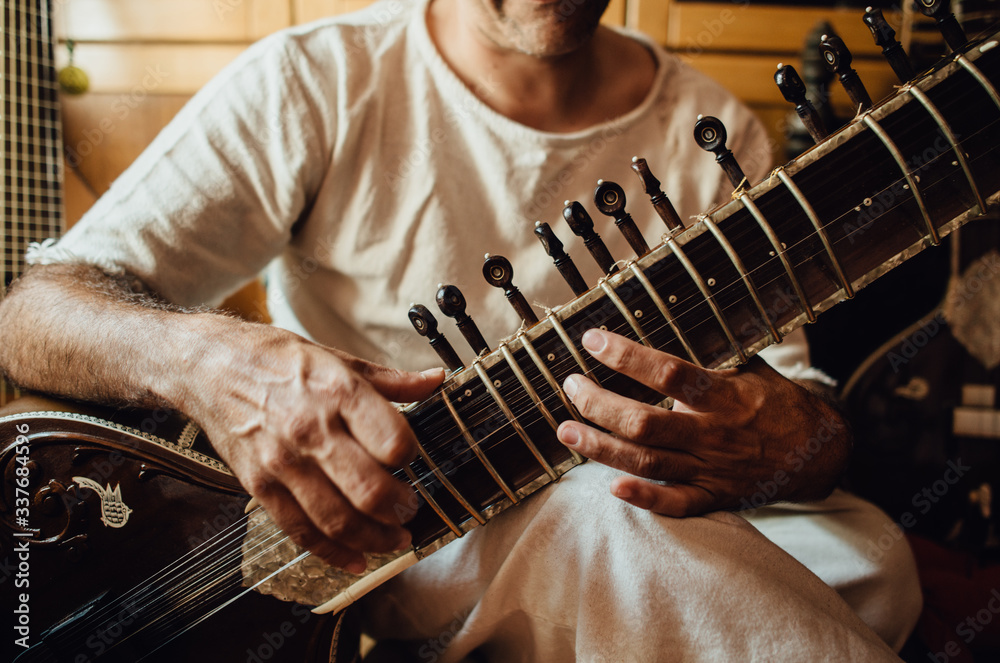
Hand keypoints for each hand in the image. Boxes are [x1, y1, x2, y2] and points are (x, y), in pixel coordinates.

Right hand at [187, 325, 443, 572]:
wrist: (206, 364)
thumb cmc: (274, 358)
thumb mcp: (337, 357)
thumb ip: (390, 380)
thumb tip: (435, 380)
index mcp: (337, 392)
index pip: (393, 441)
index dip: (414, 457)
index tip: (416, 460)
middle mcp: (311, 430)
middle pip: (369, 490)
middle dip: (400, 509)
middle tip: (411, 510)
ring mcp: (283, 463)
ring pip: (338, 520)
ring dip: (374, 539)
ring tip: (394, 539)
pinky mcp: (260, 486)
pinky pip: (301, 531)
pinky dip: (332, 553)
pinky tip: (356, 559)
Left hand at [556, 329, 849, 515]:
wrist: (818, 453)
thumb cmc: (775, 401)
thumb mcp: (751, 366)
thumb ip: (712, 351)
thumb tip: (669, 312)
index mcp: (723, 394)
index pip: (668, 372)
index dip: (626, 356)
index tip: (593, 340)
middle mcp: (713, 433)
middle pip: (645, 423)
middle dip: (599, 405)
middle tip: (571, 386)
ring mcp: (712, 469)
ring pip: (648, 462)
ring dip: (601, 448)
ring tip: (566, 431)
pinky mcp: (713, 497)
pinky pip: (676, 503)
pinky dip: (645, 499)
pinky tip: (612, 487)